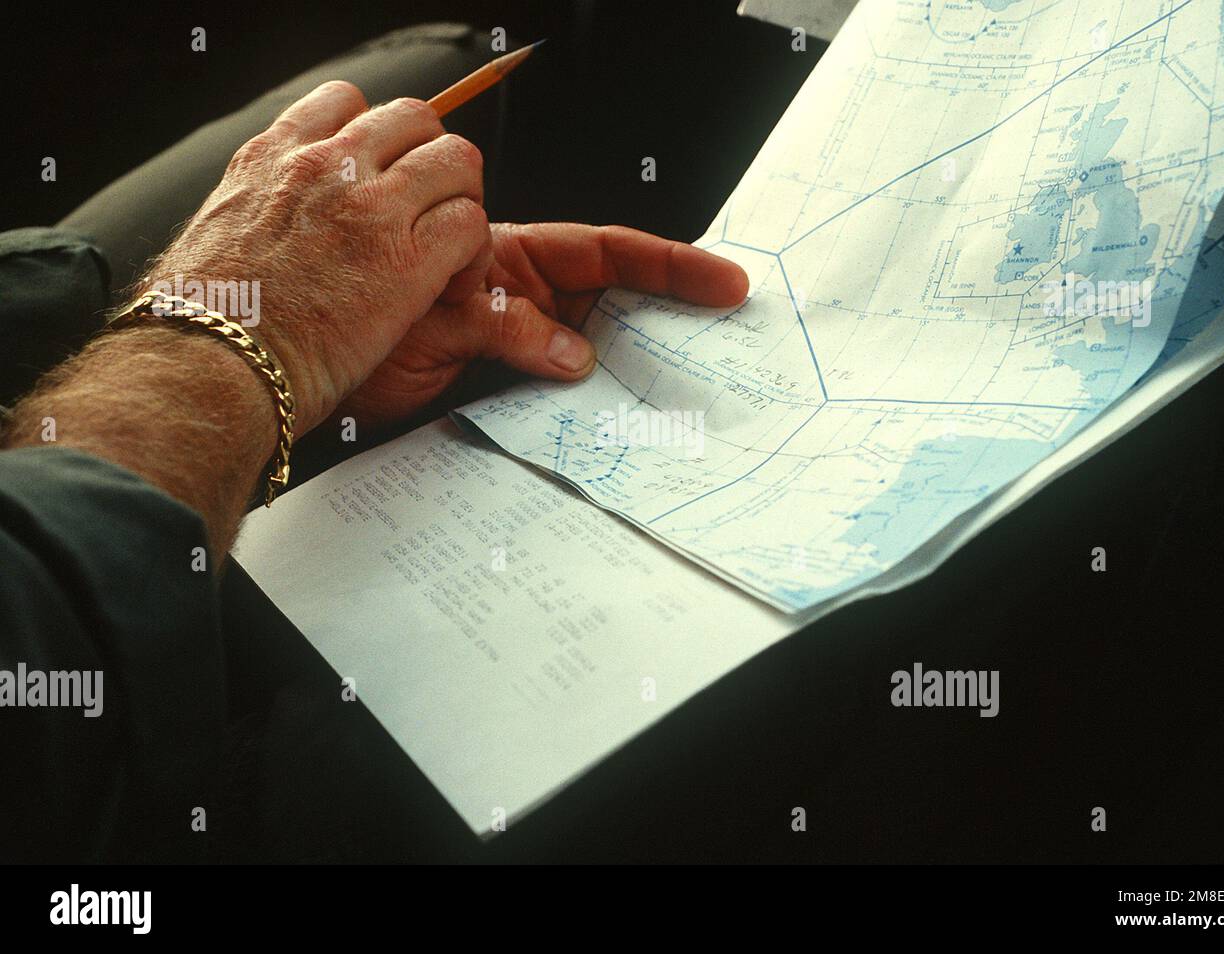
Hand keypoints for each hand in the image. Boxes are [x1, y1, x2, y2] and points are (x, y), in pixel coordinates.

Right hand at [138, 80, 491, 431]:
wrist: (209, 363)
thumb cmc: (206, 323)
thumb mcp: (216, 233)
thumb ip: (257, 209)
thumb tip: (268, 227)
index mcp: (273, 157)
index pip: (347, 101)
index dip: (381, 140)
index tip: (381, 184)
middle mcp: (325, 167)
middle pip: (416, 119)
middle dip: (433, 166)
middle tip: (425, 221)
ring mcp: (369, 207)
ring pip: (457, 161)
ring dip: (463, 204)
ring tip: (446, 257)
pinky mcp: (406, 258)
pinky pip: (471, 224)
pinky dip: (473, 257)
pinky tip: (448, 291)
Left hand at [338, 222, 749, 423]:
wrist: (293, 374)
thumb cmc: (352, 326)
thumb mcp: (439, 319)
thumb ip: (507, 325)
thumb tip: (577, 357)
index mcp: (513, 261)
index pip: (608, 253)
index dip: (669, 266)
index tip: (724, 281)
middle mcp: (522, 297)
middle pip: (617, 300)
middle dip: (672, 316)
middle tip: (727, 340)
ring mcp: (517, 340)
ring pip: (595, 348)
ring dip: (636, 368)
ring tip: (683, 391)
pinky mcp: (503, 385)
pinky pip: (560, 395)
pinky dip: (589, 410)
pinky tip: (616, 428)